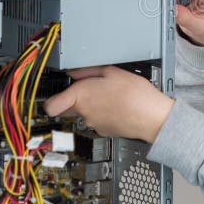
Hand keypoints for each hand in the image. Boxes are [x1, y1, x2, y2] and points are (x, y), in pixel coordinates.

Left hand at [43, 66, 174, 142]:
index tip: (56, 92)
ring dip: (93, 105)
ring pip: (85, 114)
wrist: (152, 117)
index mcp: (81, 96)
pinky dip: (105, 114)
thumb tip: (74, 71)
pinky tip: (119, 106)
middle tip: (88, 89)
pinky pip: (98, 120)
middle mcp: (84, 113)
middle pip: (67, 109)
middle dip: (73, 99)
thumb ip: (88, 71)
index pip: (51, 106)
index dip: (51, 99)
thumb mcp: (113, 72)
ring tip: (113, 95)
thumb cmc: (135, 94)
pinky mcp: (105, 131)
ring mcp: (94, 124)